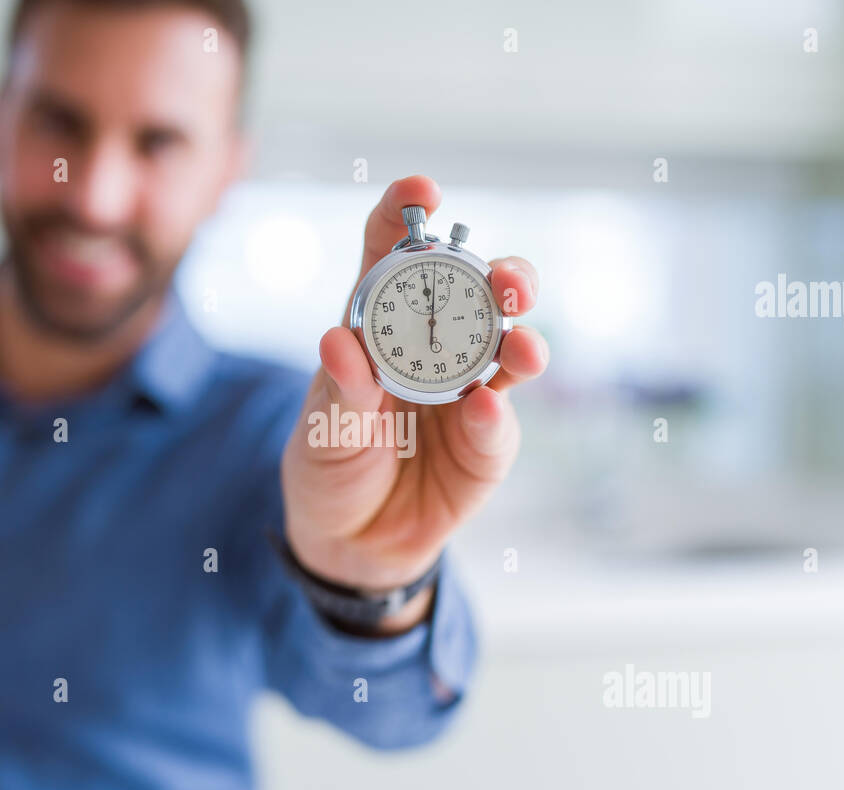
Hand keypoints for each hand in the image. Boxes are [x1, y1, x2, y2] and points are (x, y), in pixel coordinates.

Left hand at [280, 175, 547, 632]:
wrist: (352, 543)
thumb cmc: (330, 468)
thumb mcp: (321, 431)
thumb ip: (338, 391)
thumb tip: (339, 342)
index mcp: (380, 323)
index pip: (394, 252)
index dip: (408, 213)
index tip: (425, 192)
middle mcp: (433, 345)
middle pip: (478, 292)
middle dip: (503, 275)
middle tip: (507, 281)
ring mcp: (468, 391)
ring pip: (509, 347)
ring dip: (522, 339)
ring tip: (521, 343)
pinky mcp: (487, 443)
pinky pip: (497, 423)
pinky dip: (494, 414)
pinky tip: (486, 407)